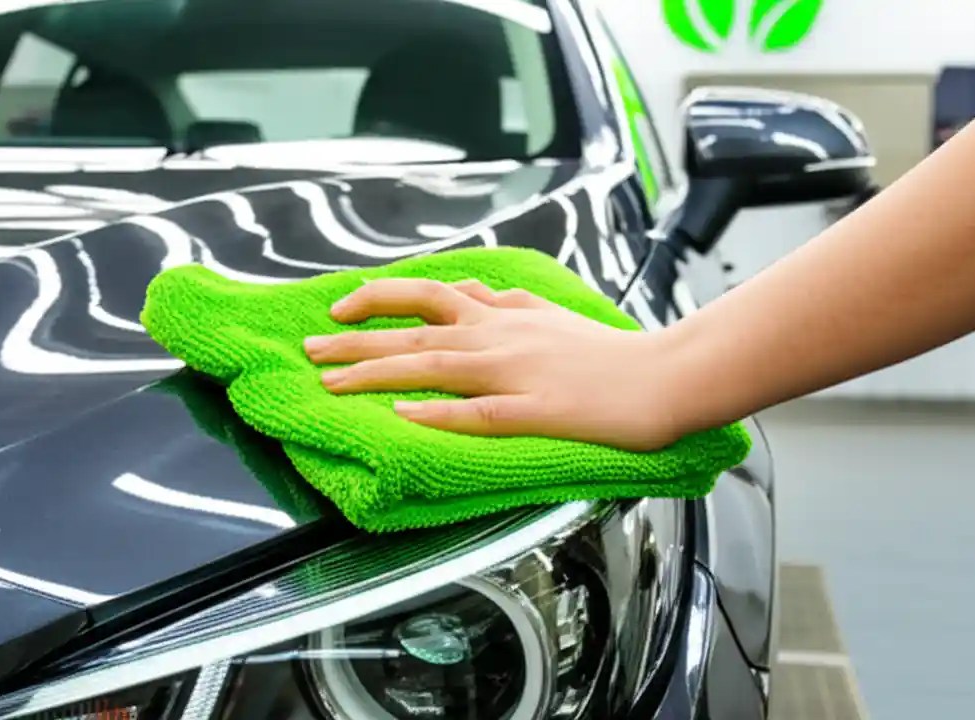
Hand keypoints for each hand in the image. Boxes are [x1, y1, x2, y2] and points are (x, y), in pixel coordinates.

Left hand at [303, 278, 684, 450]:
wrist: (666, 375)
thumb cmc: (609, 350)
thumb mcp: (550, 311)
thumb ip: (505, 300)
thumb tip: (467, 288)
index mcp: (504, 314)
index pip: (428, 295)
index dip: (378, 298)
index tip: (339, 308)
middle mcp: (501, 337)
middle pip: (415, 331)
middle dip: (355, 340)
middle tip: (309, 349)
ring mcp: (516, 374)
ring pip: (434, 367)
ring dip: (377, 373)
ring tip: (331, 384)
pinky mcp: (538, 412)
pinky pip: (479, 413)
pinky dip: (438, 413)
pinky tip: (402, 415)